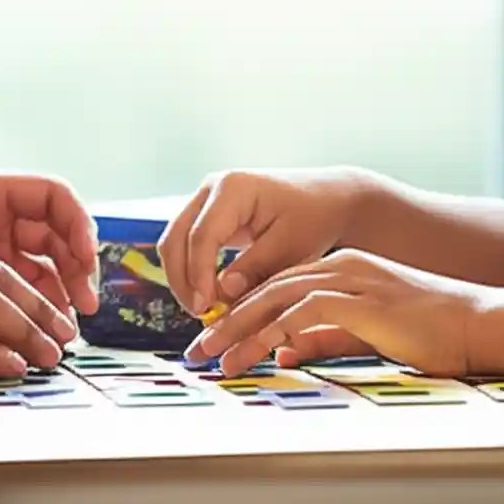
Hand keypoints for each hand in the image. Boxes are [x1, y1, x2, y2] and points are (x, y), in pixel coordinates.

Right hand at [157, 168, 370, 316]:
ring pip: (175, 242)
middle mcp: (211, 188)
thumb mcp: (292, 245)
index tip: (205, 309)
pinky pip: (188, 245)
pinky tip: (209, 298)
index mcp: (232, 188)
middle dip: (182, 279)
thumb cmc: (315, 217)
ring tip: (204, 311)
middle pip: (175, 237)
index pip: (201, 235)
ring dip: (183, 278)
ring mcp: (206, 201)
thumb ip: (256, 268)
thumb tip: (221, 294)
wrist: (327, 200)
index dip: (198, 275)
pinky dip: (192, 271)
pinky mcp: (209, 216)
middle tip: (200, 314)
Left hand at [182, 248, 484, 376]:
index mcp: (342, 268)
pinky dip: (269, 334)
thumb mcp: (367, 334)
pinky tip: (250, 354)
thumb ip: (326, 339)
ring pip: (276, 299)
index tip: (218, 340)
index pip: (278, 286)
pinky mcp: (359, 298)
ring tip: (212, 356)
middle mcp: (340, 266)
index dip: (243, 313)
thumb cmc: (431, 331)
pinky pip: (300, 314)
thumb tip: (286, 351)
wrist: (476, 322)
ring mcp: (350, 278)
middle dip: (229, 322)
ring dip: (239, 330)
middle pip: (268, 289)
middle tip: (200, 350)